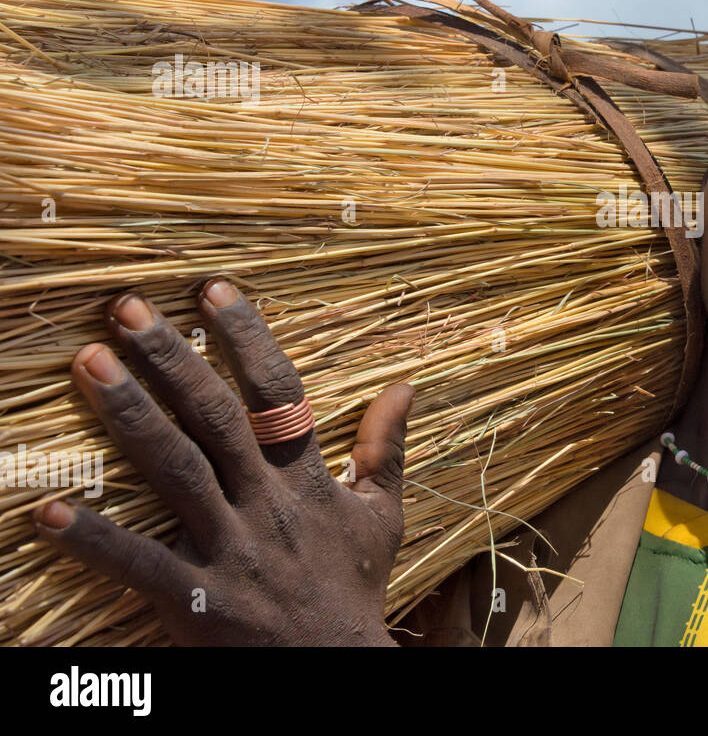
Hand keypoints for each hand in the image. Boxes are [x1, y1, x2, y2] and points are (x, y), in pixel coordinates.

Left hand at [32, 278, 411, 645]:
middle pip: (217, 418)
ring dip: (131, 415)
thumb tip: (406, 384)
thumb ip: (387, 446)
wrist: (337, 669)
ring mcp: (230, 549)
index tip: (213, 290)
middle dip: (173, 358)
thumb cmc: (355, 586)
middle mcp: (268, 503)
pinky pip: (138, 564)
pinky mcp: (194, 599)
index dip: (247, 337)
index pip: (279, 393)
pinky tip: (50, 510)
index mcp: (309, 478)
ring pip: (176, 470)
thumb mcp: (383, 512)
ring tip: (89, 364)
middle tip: (127, 309)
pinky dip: (95, 539)